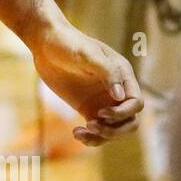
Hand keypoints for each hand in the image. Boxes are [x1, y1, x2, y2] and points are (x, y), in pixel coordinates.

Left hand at [32, 23, 143, 146]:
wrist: (45, 44)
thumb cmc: (67, 43)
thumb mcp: (87, 54)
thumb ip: (106, 72)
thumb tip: (120, 97)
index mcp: (122, 75)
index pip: (135, 103)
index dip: (122, 113)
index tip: (100, 113)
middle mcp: (116, 90)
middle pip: (130, 121)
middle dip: (115, 129)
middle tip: (93, 126)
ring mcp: (102, 101)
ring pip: (115, 129)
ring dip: (103, 137)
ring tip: (81, 132)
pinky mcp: (88, 108)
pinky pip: (97, 130)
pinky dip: (91, 137)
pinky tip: (76, 133)